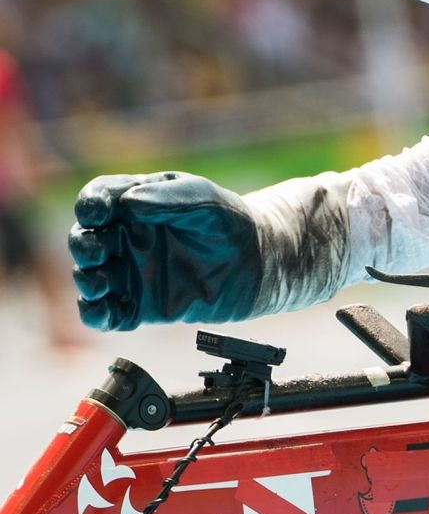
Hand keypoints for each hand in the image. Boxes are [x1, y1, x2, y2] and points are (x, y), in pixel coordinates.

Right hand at [69, 172, 264, 330]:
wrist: (260, 262)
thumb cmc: (232, 223)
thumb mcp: (205, 200)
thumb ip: (169, 198)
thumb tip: (129, 203)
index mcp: (136, 204)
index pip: (98, 200)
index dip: (91, 206)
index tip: (98, 214)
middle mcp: (126, 238)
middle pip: (85, 239)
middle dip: (83, 246)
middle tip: (97, 252)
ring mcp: (131, 273)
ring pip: (90, 278)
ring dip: (87, 280)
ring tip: (102, 283)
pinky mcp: (141, 306)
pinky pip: (108, 314)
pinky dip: (99, 315)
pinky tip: (108, 311)